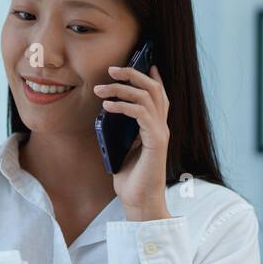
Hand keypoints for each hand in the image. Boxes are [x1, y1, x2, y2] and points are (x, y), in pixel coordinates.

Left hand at [93, 64, 170, 219]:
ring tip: (101, 88)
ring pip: (146, 97)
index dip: (153, 77)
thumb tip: (106, 111)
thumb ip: (120, 131)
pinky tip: (107, 107)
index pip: (159, 96)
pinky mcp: (155, 141)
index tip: (144, 61)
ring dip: (121, 88)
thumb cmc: (130, 179)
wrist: (139, 202)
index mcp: (155, 128)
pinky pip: (140, 114)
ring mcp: (160, 133)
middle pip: (154, 89)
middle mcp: (161, 127)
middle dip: (133, 73)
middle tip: (112, 68)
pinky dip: (122, 106)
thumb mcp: (121, 149)